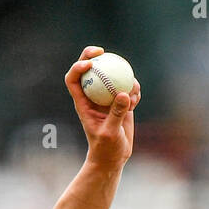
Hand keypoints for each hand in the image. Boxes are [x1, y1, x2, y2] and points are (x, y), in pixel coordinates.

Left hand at [65, 45, 140, 171]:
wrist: (114, 157)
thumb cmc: (106, 149)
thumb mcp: (111, 133)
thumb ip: (116, 114)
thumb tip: (122, 93)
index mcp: (82, 103)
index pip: (73, 80)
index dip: (78, 67)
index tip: (91, 63)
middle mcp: (93, 97)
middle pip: (90, 70)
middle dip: (93, 56)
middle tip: (104, 51)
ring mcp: (107, 97)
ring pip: (112, 76)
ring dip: (123, 78)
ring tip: (130, 96)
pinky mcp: (120, 101)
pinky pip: (127, 87)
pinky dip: (133, 91)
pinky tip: (136, 101)